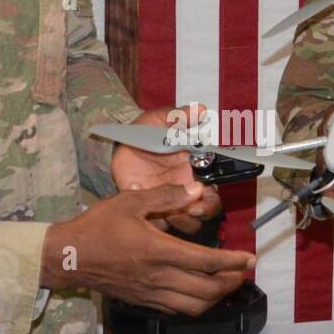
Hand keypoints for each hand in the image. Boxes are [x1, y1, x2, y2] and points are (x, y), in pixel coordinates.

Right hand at [42, 183, 255, 315]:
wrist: (68, 257)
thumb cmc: (97, 227)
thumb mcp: (130, 201)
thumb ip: (165, 196)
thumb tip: (196, 190)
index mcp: (158, 251)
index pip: (206, 262)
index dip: (233, 262)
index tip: (249, 258)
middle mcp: (158, 277)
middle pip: (207, 290)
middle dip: (231, 282)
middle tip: (242, 271)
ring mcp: (150, 293)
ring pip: (194, 306)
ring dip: (217, 298)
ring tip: (226, 284)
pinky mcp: (143, 301)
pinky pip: (177, 310)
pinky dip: (196, 305)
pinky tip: (200, 293)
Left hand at [111, 103, 222, 234]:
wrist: (117, 149)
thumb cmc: (143, 134)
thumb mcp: (159, 121)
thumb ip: (179, 116)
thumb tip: (201, 110)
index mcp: (196, 168)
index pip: (216, 188)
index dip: (213, 195)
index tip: (203, 191)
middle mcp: (187, 188)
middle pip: (208, 210)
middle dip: (203, 211)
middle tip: (189, 207)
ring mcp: (170, 201)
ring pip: (189, 223)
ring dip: (181, 218)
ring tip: (165, 208)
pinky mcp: (152, 210)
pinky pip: (160, 224)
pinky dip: (152, 216)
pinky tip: (137, 192)